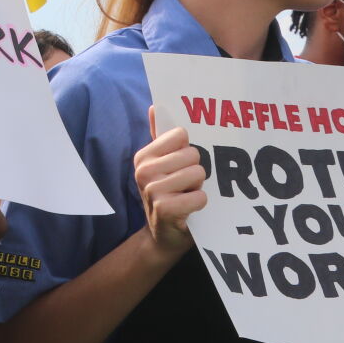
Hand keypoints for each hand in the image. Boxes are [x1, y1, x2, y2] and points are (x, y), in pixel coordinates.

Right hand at [134, 108, 206, 259]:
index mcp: (143, 156)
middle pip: (192, 154)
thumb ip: (159, 137)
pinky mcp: (164, 209)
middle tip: (185, 185)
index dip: (187, 150)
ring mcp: (152, 190)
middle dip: (195, 171)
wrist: (163, 235)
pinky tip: (190, 208)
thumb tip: (155, 107)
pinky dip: (200, 203)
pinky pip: (199, 197)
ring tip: (186, 196)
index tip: (179, 166)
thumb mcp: (161, 166)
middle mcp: (143, 171)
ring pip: (197, 174)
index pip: (180, 135)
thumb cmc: (167, 195)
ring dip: (198, 187)